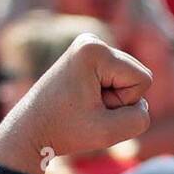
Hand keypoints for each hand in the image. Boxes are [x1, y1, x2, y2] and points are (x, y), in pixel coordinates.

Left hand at [0, 36, 152, 172]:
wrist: (31, 129)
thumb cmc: (65, 131)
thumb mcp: (108, 133)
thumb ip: (139, 119)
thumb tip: (142, 105)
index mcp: (96, 49)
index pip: (142, 80)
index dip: (124, 103)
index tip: (95, 108)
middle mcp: (92, 40)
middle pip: (136, 77)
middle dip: (118, 101)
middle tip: (87, 109)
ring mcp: (88, 46)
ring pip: (128, 80)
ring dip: (112, 101)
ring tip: (84, 106)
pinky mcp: (86, 57)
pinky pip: (117, 80)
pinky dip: (105, 96)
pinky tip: (82, 101)